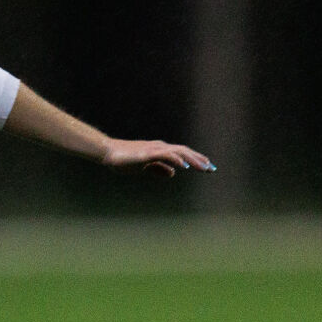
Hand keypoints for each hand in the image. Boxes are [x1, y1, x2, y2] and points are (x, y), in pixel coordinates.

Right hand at [100, 139, 216, 177]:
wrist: (109, 153)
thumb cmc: (125, 160)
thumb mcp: (145, 167)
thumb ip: (159, 169)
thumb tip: (173, 173)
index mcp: (161, 150)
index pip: (183, 154)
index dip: (196, 160)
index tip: (208, 167)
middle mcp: (161, 147)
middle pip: (185, 152)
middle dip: (199, 160)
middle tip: (212, 169)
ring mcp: (155, 149)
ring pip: (178, 152)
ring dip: (192, 159)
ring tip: (204, 167)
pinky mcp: (148, 153)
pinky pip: (165, 155)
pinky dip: (176, 159)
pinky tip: (184, 166)